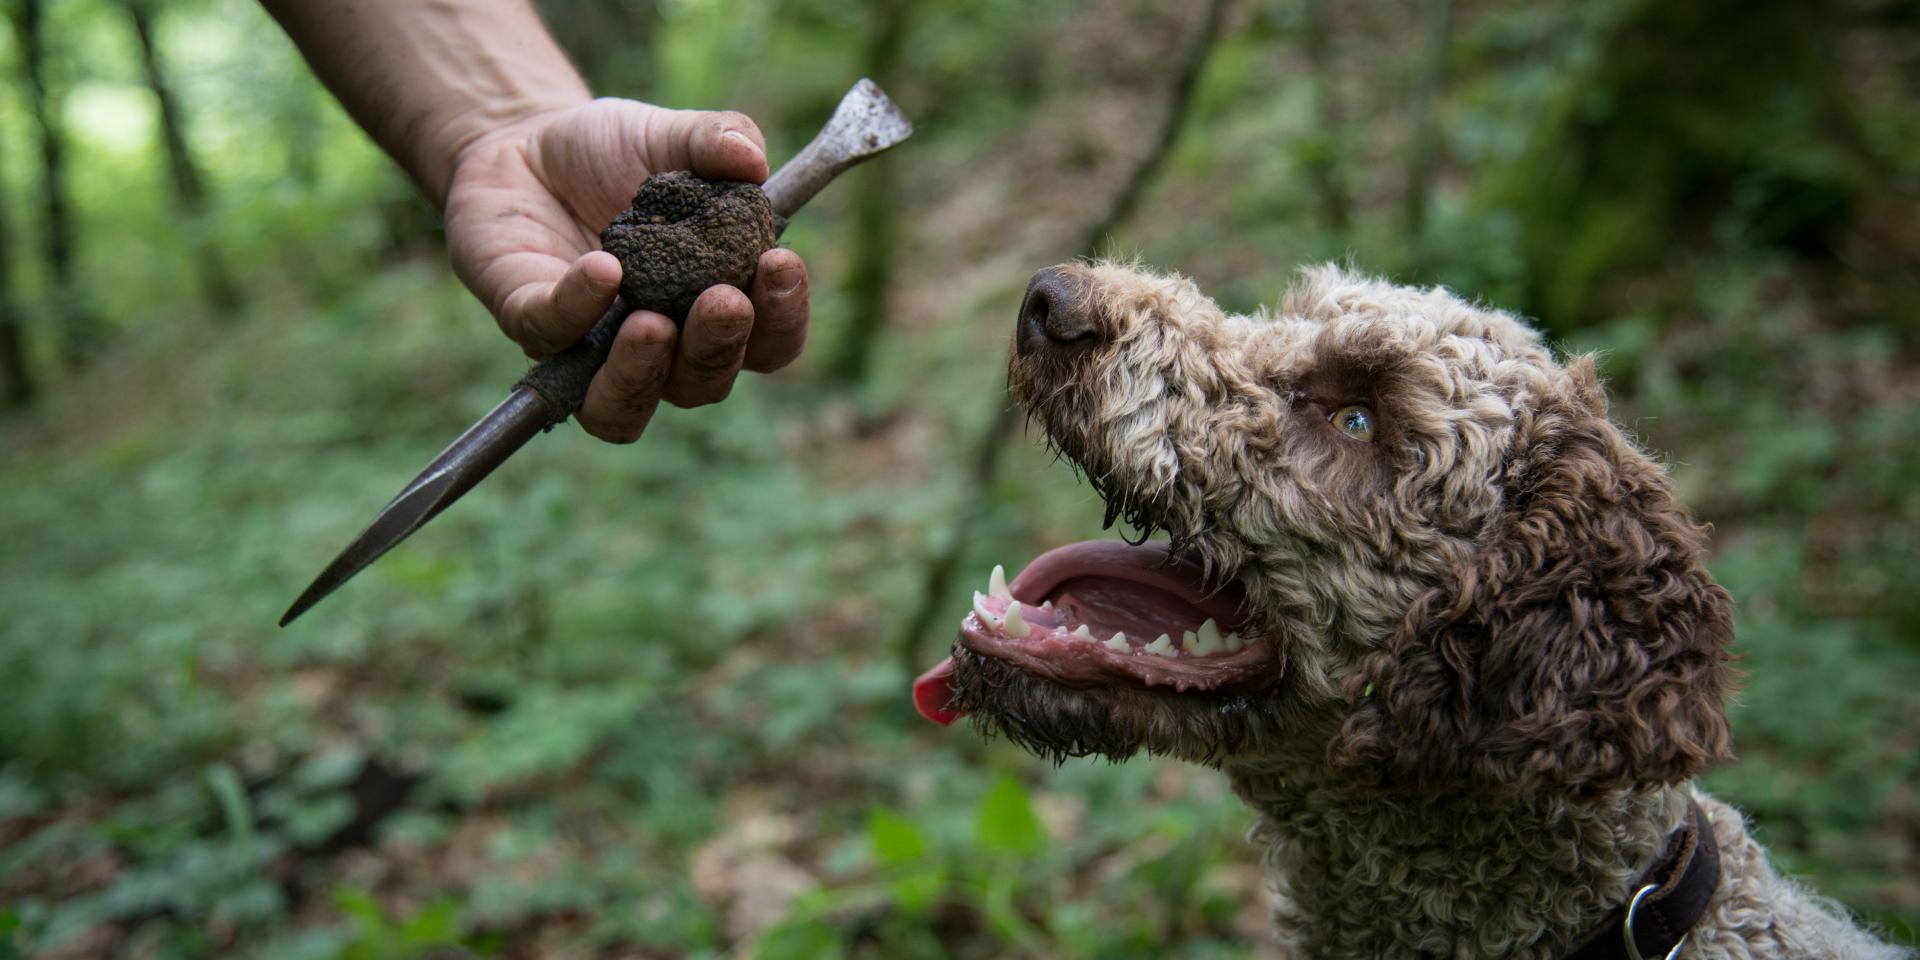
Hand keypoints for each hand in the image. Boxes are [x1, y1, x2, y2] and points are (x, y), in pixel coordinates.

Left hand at [444, 99, 809, 441]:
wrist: (522, 139)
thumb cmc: (612, 152)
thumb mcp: (671, 135)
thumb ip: (716, 140)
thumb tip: (752, 157)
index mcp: (711, 306)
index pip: (767, 344)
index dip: (783, 319)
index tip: (780, 263)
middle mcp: (661, 345)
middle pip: (704, 383)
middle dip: (719, 348)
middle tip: (724, 301)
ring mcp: (592, 347)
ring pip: (623, 408)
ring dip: (644, 375)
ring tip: (655, 326)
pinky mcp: (531, 323)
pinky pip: (554, 336)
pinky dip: (579, 308)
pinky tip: (601, 268)